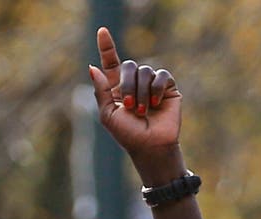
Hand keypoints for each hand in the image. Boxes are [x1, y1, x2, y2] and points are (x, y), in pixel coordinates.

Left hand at [88, 27, 181, 170]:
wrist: (150, 145)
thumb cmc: (127, 134)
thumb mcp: (108, 114)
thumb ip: (101, 90)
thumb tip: (92, 66)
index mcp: (116, 89)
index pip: (111, 63)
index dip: (106, 47)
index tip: (102, 31)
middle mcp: (133, 83)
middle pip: (128, 65)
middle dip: (126, 84)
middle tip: (129, 106)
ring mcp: (151, 84)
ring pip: (145, 70)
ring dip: (141, 92)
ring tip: (142, 111)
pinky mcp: (167, 86)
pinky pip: (161, 75)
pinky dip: (156, 89)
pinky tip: (156, 104)